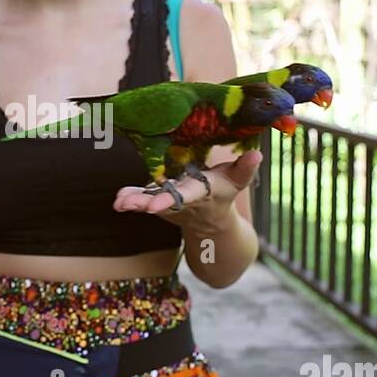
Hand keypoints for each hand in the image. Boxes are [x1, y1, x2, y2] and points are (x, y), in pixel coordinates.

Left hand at [113, 150, 262, 231]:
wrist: (211, 223)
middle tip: (129, 204)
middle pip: (164, 202)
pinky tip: (118, 198)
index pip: (188, 195)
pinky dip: (130, 198)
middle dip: (148, 204)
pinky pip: (143, 199)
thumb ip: (245, 168)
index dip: (172, 199)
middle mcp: (183, 202)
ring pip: (150, 203)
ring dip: (135, 202)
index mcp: (203, 193)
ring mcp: (168, 204)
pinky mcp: (158, 202)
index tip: (154, 206)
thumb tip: (257, 154)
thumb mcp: (236, 181)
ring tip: (120, 202)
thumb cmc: (222, 193)